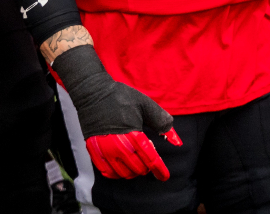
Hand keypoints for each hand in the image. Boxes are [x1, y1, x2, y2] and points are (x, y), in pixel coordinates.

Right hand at [50, 45, 178, 179]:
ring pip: (123, 173)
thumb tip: (177, 141)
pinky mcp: (93, 149)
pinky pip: (107, 172)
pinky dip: (116, 173)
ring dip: (133, 171)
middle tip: (146, 160)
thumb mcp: (145, 105)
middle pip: (138, 168)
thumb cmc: (120, 97)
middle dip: (146, 167)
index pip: (150, 159)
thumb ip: (162, 122)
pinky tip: (120, 166)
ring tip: (134, 163)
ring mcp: (104, 148)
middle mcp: (118, 144)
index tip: (164, 176)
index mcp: (133, 133)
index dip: (160, 170)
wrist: (92, 92)